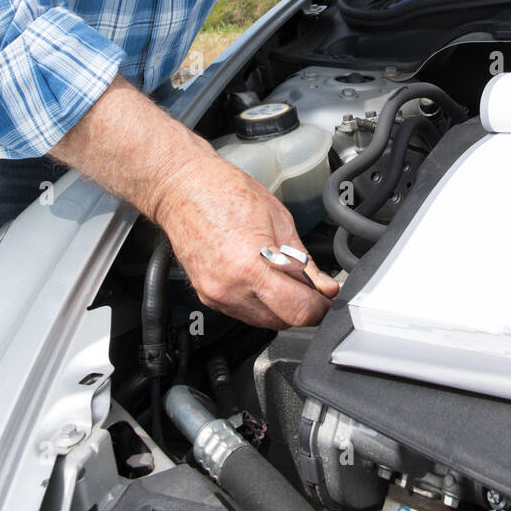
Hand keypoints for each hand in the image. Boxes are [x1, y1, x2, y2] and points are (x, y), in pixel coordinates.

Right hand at [152, 148, 339, 328]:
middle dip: (303, 306)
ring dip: (281, 307)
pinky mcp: (207, 297)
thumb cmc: (226, 193)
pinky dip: (260, 302)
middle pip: (283, 321)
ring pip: (264, 322)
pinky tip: (262, 277)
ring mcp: (216, 296)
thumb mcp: (280, 220)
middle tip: (310, 285)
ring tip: (283, 275)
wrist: (183, 189)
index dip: (320, 307)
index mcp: (251, 267)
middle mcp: (231, 289)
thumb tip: (324, 286)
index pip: (298, 311)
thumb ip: (304, 262)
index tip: (326, 298)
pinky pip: (244, 313)